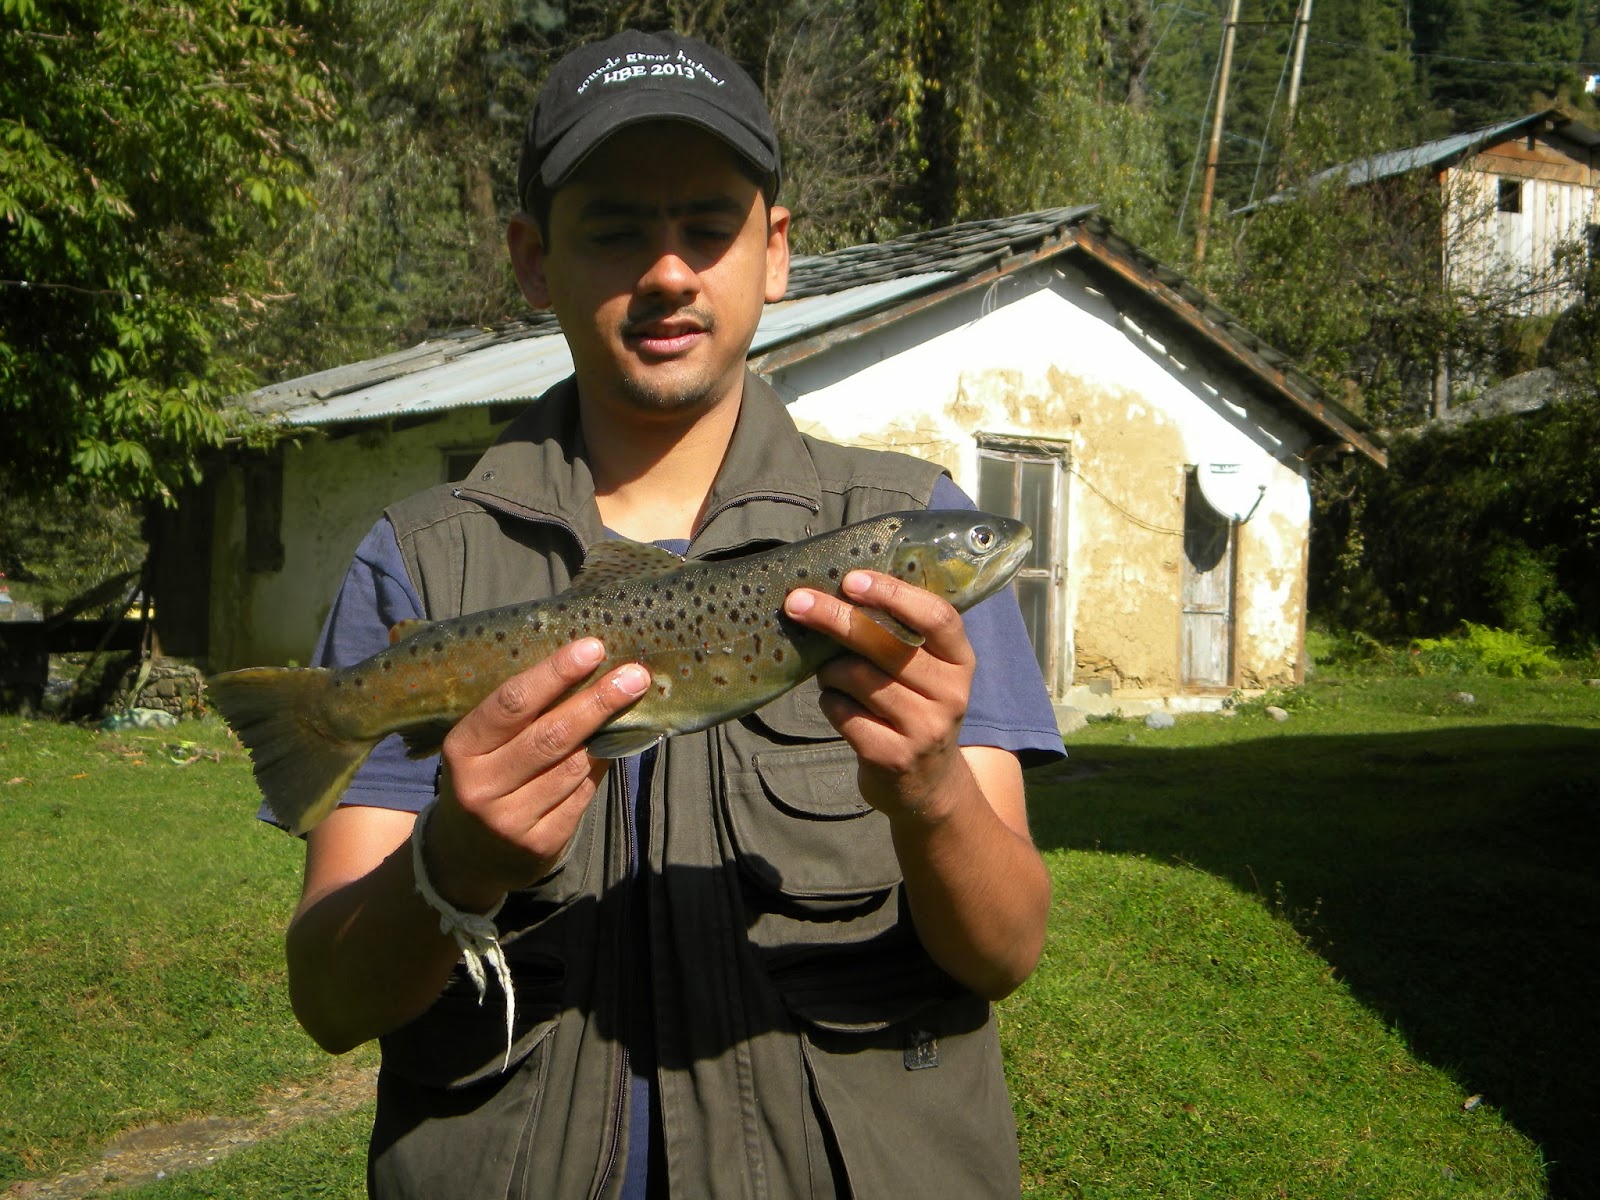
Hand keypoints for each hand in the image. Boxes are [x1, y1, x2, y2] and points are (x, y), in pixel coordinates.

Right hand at [423, 637, 648, 908]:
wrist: (463, 857)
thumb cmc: (483, 778)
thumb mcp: (482, 746)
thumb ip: (523, 715)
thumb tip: (588, 669)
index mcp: (462, 748)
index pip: (513, 703)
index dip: (555, 673)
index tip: (593, 648)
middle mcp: (482, 786)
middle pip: (551, 736)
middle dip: (598, 701)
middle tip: (636, 675)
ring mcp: (510, 820)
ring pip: (573, 766)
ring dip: (606, 734)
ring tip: (631, 704)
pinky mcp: (538, 845)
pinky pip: (582, 795)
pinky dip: (600, 767)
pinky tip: (613, 747)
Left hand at [783, 570, 974, 822]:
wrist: (928, 786)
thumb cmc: (915, 708)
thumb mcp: (926, 672)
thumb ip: (899, 635)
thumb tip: (835, 590)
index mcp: (960, 662)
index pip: (936, 617)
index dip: (893, 594)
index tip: (852, 579)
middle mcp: (950, 694)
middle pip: (886, 644)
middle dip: (836, 618)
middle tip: (798, 601)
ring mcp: (924, 729)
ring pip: (856, 678)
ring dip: (830, 671)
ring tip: (833, 676)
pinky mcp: (892, 757)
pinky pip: (841, 712)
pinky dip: (829, 702)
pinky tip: (838, 705)